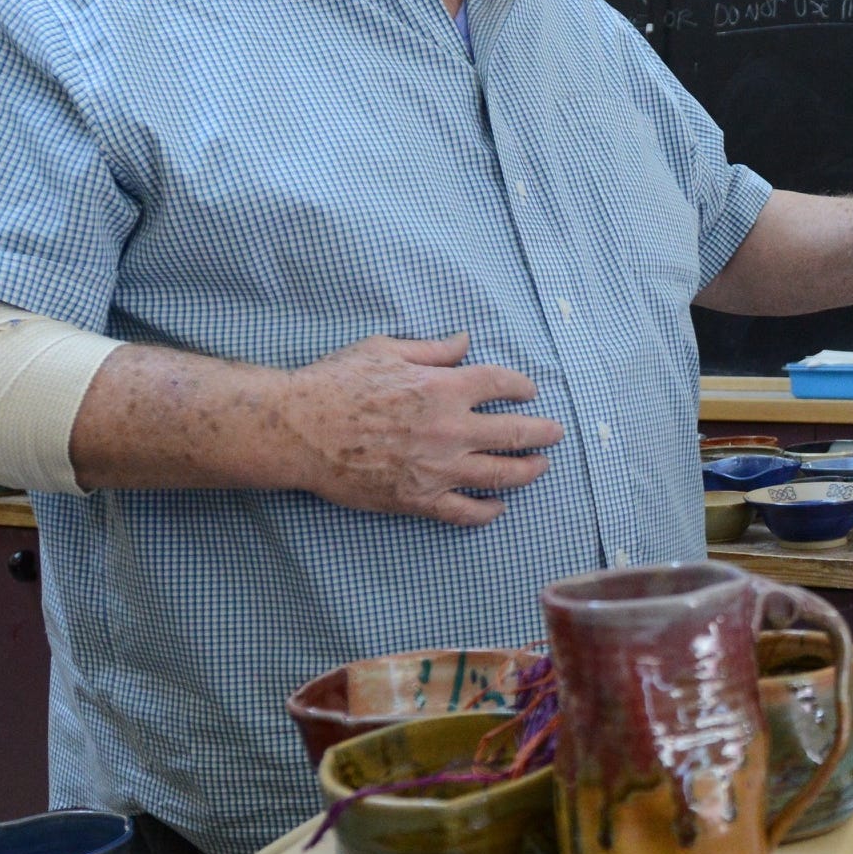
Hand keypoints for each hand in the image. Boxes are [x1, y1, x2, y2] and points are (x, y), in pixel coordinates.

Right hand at [274, 333, 560, 526]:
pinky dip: (487, 511)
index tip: (529, 390)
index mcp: (442, 388)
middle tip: (555, 433)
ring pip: (500, 475)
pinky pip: (465, 511)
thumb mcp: (385, 350)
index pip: (500, 385)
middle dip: (542, 432)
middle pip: (514, 432)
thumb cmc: (336, 383)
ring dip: (527, 470)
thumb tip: (465, 342)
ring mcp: (437, 469)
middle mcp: (449, 430)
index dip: (521, 386)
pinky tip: (498, 507)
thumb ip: (432, 350)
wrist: (298, 430)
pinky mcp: (418, 499)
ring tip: (540, 467)